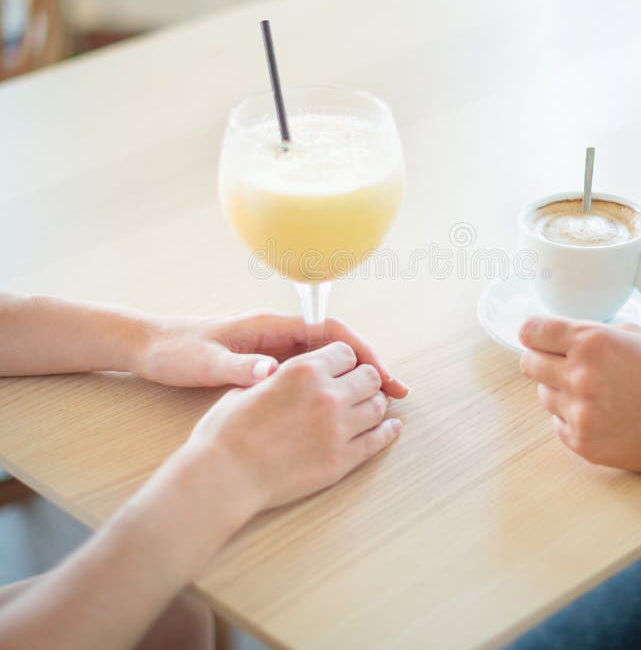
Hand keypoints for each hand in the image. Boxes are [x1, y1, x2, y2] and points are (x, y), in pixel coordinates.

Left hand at [134, 313, 408, 397]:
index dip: (361, 352)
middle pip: (337, 347)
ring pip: (328, 362)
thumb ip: (238, 366)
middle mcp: (278, 335)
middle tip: (397, 393)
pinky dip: (333, 388)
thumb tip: (273, 372)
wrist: (150, 347)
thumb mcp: (203, 361)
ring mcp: (274, 350)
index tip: (381, 375)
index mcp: (270, 326)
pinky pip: (312, 375)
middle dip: (369, 367)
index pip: (330, 333)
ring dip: (355, 379)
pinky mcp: (267, 366)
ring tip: (382, 404)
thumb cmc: (176, 351)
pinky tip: (342, 409)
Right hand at [186, 341, 401, 513]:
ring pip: (378, 407)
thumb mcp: (249, 387)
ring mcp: (338, 429)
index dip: (343, 360)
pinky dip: (387, 432)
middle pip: (369, 376)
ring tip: (370, 407)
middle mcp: (328, 395)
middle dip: (364, 379)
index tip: (341, 368)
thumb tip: (284, 373)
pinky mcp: (341, 461)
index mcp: (304, 370)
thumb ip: (279, 376)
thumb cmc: (227, 431)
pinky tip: (391, 428)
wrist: (223, 476)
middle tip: (358, 387)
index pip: (346, 352)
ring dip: (374, 404)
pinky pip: (377, 441)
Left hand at [518, 316, 640, 475]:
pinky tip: (599, 414)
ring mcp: (578, 412)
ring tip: (593, 392)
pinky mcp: (581, 441)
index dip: (534, 333)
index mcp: (591, 341)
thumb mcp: (636, 335)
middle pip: (529, 363)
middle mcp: (579, 375)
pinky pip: (557, 423)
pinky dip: (571, 417)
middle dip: (542, 359)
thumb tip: (563, 334)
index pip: (532, 331)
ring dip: (559, 389)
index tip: (537, 337)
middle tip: (562, 363)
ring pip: (543, 393)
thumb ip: (594, 331)